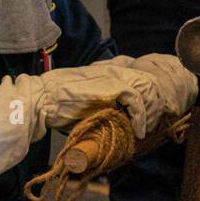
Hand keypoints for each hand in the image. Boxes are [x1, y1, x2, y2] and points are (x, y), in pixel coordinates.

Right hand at [40, 56, 195, 138]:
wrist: (43, 99)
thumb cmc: (60, 106)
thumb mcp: (87, 103)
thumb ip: (105, 107)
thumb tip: (118, 124)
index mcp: (108, 71)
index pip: (138, 74)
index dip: (148, 94)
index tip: (149, 114)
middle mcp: (114, 69)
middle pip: (149, 80)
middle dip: (156, 103)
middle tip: (152, 124)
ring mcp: (114, 75)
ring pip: (149, 87)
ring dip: (152, 110)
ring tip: (147, 128)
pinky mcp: (113, 85)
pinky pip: (137, 99)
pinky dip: (142, 116)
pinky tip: (139, 130)